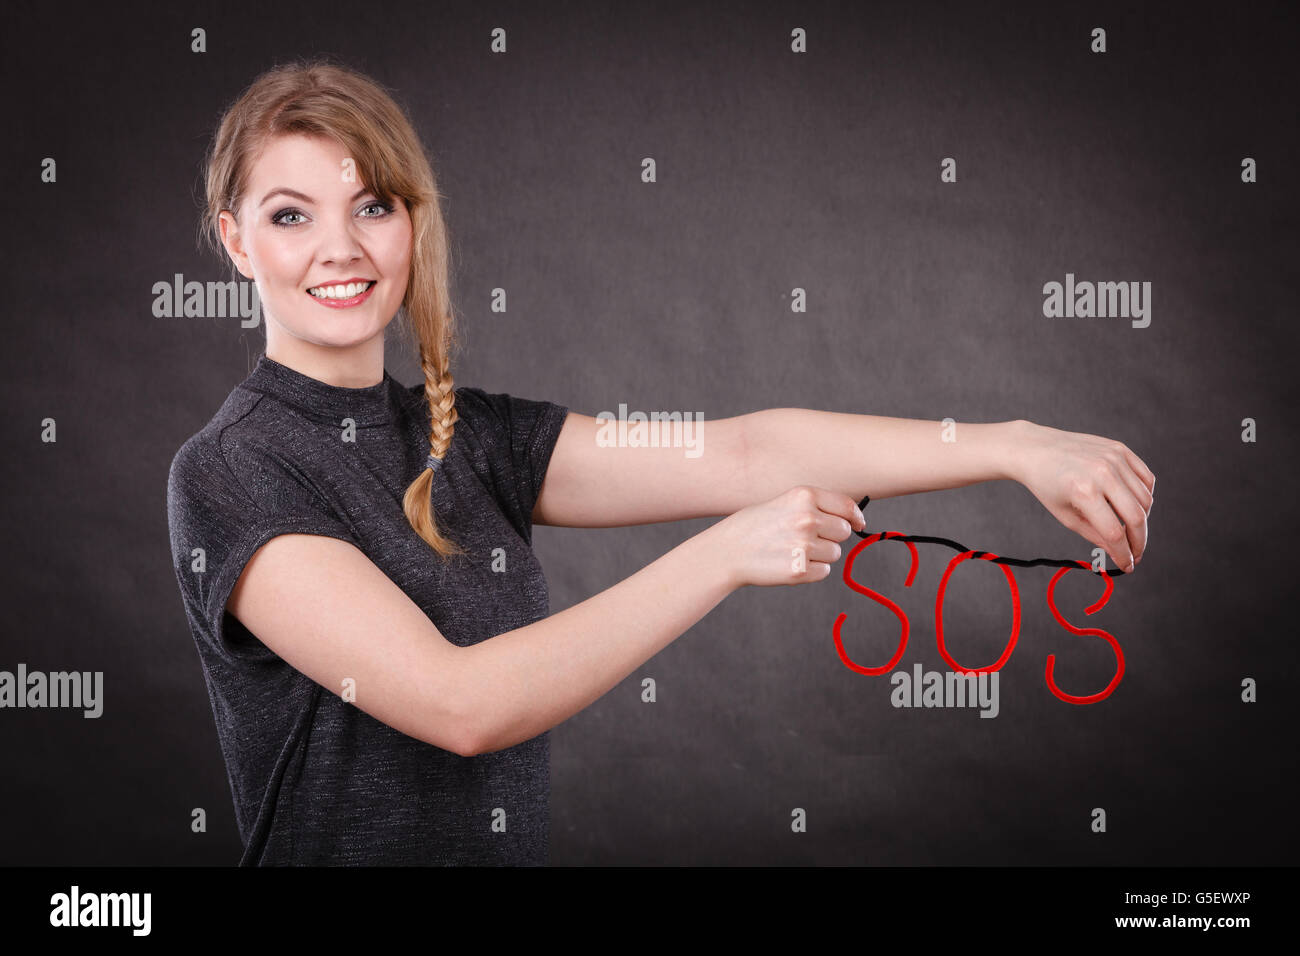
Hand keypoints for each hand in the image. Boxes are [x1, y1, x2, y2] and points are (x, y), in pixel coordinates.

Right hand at [713, 485, 865, 587]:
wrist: (727, 551)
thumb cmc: (756, 525)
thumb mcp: (784, 502)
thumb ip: (816, 507)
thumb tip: (852, 519)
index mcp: (804, 496)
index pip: (846, 506)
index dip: (855, 517)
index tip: (858, 524)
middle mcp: (806, 518)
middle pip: (843, 532)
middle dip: (831, 536)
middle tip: (806, 538)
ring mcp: (803, 546)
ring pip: (834, 553)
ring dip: (820, 554)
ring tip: (792, 549)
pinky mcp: (799, 571)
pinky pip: (823, 571)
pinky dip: (811, 570)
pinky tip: (789, 562)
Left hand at [1010, 421, 1154, 571]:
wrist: (1036, 450)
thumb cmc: (1047, 485)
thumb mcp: (1066, 516)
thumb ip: (1095, 536)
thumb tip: (1121, 555)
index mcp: (1084, 491)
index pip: (1115, 533)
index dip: (1124, 554)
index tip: (1128, 566)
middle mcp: (1103, 473)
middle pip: (1136, 517)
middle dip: (1139, 542)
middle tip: (1136, 554)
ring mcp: (1114, 458)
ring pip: (1145, 499)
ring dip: (1142, 520)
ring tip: (1129, 530)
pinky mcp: (1120, 449)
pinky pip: (1146, 479)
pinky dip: (1145, 496)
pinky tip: (1133, 506)